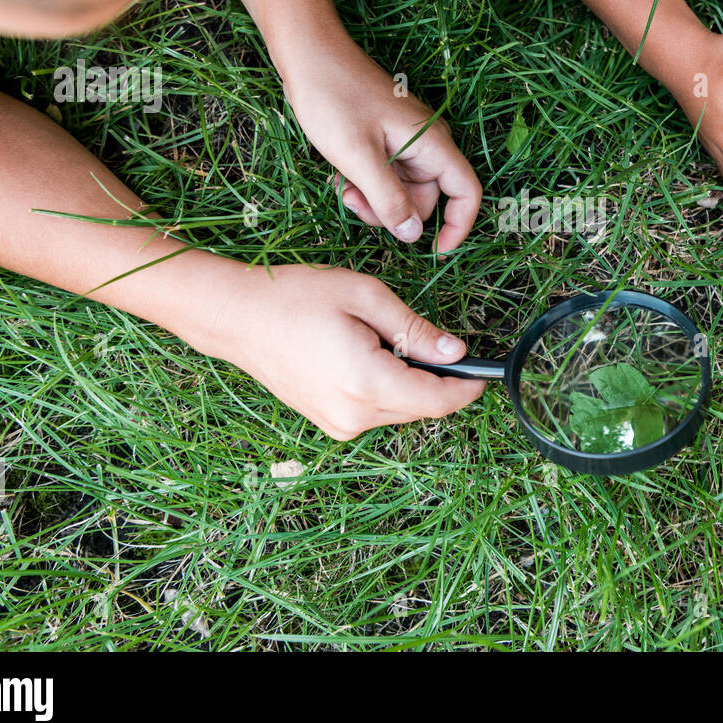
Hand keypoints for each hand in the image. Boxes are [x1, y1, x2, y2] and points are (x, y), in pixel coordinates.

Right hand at [207, 263, 486, 438]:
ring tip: (381, 339)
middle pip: (421, 407)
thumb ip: (416, 329)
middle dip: (437, 378)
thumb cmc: (296, 297)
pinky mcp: (330, 423)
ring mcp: (339, 425)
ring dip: (409, 381)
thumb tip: (457, 352)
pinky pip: (376, 410)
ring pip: (400, 409)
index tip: (485, 371)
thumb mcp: (366, 297)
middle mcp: (354, 416)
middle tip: (426, 337)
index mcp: (368, 384)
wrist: (236, 317)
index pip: (439, 401)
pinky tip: (365, 355)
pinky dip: (385, 387)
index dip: (469, 388)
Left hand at [284, 50, 480, 253]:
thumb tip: (413, 235)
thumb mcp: (357, 157)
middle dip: (393, 212)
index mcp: (432, 144)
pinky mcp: (387, 139)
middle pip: (427, 199)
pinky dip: (366, 184)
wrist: (308, 53)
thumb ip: (388, 198)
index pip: (467, 193)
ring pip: (403, 191)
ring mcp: (407, 141)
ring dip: (374, 200)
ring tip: (341, 187)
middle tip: (352, 203)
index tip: (433, 253)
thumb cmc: (332, 98)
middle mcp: (427, 143)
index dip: (458, 227)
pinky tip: (340, 176)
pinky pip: (387, 176)